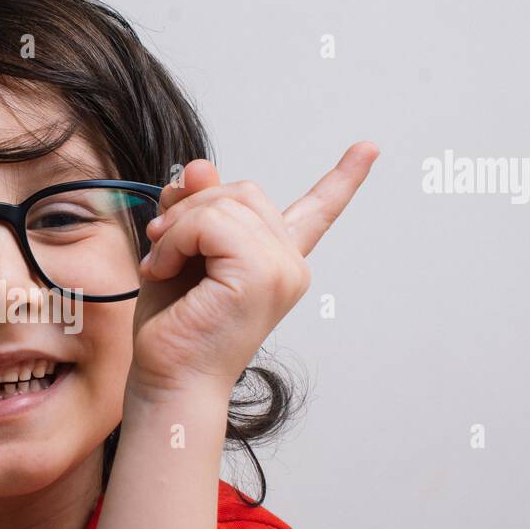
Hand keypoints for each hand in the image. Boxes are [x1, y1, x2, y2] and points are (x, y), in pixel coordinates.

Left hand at [126, 142, 379, 399]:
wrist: (169, 381)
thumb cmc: (173, 329)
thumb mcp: (178, 252)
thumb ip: (193, 209)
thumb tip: (201, 165)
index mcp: (275, 262)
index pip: (317, 212)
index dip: (343, 179)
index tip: (369, 148)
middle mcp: (289, 265)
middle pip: (243, 192)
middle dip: (192, 208)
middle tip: (160, 245)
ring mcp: (281, 269)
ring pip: (224, 203)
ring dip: (177, 227)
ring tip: (160, 263)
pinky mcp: (261, 274)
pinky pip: (211, 222)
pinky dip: (176, 238)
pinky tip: (162, 268)